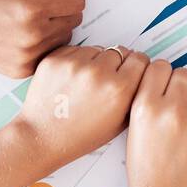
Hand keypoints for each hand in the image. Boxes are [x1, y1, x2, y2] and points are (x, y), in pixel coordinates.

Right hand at [0, 0, 85, 76]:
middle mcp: (33, 37)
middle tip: (37, 4)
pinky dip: (43, 44)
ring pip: (65, 37)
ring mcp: (28, 58)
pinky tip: (22, 35)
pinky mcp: (22, 71)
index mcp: (30, 9)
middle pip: (75, 19)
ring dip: (56, 27)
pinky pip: (49, 53)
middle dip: (63, 9)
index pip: (77, 1)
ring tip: (28, 20)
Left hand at [13, 45, 149, 166]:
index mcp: (119, 90)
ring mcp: (75, 64)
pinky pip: (77, 50)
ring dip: (97, 61)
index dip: (137, 67)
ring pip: (98, 49)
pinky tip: (73, 80)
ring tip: (87, 83)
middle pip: (120, 51)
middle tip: (107, 80)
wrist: (42, 137)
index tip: (131, 72)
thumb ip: (135, 96)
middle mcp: (99, 73)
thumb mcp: (119, 123)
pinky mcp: (56, 59)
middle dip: (117, 64)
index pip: (140, 59)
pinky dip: (78, 61)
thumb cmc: (79, 135)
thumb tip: (144, 74)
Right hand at [125, 60, 186, 186]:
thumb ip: (151, 97)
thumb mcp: (135, 125)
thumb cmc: (145, 165)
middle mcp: (170, 110)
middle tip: (176, 103)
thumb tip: (179, 77)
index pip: (160, 66)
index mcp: (145, 105)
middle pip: (184, 74)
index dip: (162, 75)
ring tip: (184, 125)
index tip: (163, 84)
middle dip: (181, 85)